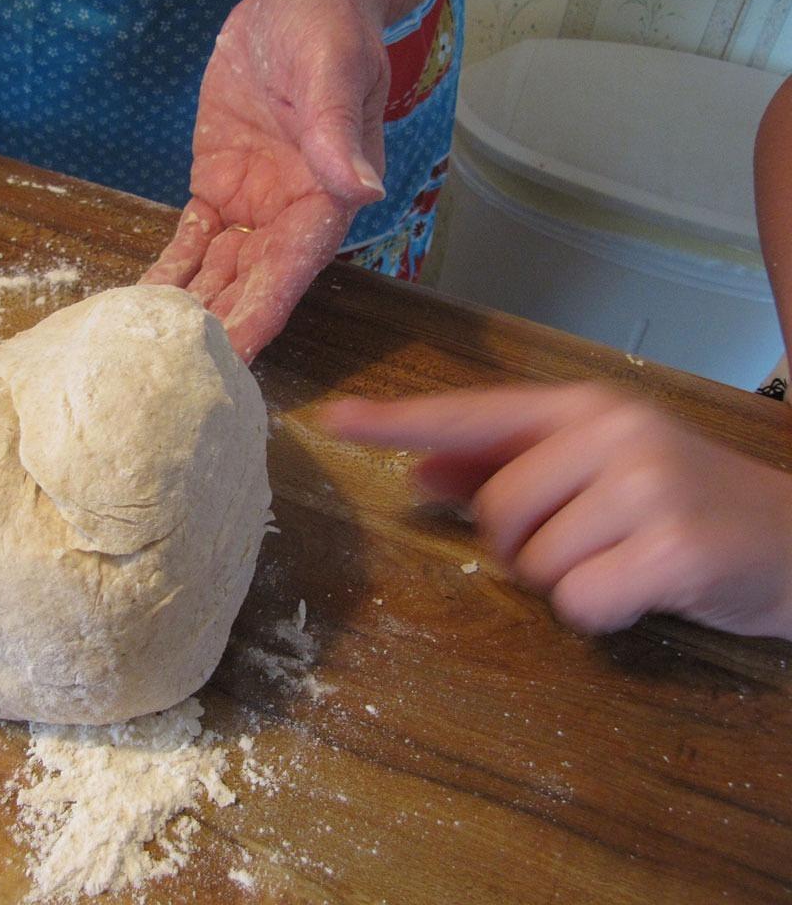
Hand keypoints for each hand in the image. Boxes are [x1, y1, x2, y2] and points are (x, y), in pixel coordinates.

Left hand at [141, 0, 389, 361]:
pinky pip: (191, 240)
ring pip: (216, 272)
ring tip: (146, 351)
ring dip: (186, 310)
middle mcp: (290, 215)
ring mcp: (252, 206)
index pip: (291, 271)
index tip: (233, 357)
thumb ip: (337, 131)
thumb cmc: (329, 27)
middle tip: (173, 375)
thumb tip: (360, 189)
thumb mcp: (333, 68)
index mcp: (326, 198)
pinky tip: (139, 301)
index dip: (261, 315)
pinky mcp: (218, 189)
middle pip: (250, 286)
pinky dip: (168, 269)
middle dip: (215, 329)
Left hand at [322, 384, 791, 638]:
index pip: (471, 413)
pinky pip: (579, 601)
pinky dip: (601, 611)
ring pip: (533, 563)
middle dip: (525, 546)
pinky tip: (644, 591)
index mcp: (584, 408)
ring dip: (567, 582)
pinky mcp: (675, 547)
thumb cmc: (684, 506)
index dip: (399, 421)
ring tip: (625, 561)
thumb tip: (420, 472)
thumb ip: (507, 468)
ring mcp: (647, 485)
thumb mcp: (600, 472)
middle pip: (495, 511)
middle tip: (590, 542)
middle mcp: (612, 432)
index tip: (335, 420)